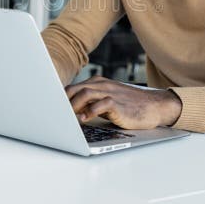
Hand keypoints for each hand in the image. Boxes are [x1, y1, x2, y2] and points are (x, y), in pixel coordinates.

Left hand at [65, 76, 182, 128]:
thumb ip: (91, 104)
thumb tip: (71, 114)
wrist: (154, 106)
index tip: (50, 108)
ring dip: (74, 105)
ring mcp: (110, 93)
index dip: (60, 98)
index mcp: (97, 84)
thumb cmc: (130, 106)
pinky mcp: (118, 103)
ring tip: (67, 117)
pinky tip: (85, 119)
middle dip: (63, 102)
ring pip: (85, 93)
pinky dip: (91, 111)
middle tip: (55, 114)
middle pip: (75, 89)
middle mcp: (102, 86)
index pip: (72, 88)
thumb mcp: (107, 102)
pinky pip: (101, 104)